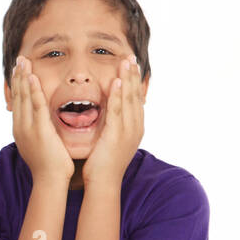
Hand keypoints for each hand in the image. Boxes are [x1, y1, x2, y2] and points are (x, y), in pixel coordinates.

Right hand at [10, 56, 73, 183]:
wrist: (50, 181)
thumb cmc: (49, 166)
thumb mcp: (39, 146)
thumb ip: (38, 132)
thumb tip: (41, 125)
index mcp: (20, 130)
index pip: (18, 102)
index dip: (18, 85)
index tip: (19, 71)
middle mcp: (20, 126)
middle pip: (18, 96)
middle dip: (18, 77)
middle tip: (19, 60)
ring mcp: (28, 128)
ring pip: (24, 98)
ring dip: (23, 78)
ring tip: (24, 62)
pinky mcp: (39, 129)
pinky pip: (36, 105)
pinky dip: (33, 90)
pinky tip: (32, 77)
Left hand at [82, 56, 143, 187]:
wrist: (104, 184)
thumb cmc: (103, 165)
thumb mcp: (112, 142)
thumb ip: (113, 127)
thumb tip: (110, 117)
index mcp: (135, 128)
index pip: (136, 100)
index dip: (134, 82)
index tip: (132, 65)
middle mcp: (135, 127)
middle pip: (135, 96)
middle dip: (133, 75)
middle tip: (131, 56)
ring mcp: (128, 131)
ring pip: (128, 100)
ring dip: (127, 79)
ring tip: (125, 61)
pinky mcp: (117, 135)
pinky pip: (117, 111)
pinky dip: (117, 95)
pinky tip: (116, 81)